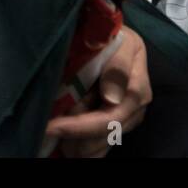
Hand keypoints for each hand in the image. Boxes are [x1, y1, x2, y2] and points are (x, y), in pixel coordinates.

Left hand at [43, 27, 151, 157]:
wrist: (115, 39)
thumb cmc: (114, 38)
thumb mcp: (120, 41)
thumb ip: (118, 66)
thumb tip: (112, 98)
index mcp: (137, 91)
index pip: (108, 120)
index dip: (79, 127)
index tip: (51, 126)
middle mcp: (135, 112)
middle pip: (100, 138)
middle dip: (73, 135)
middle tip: (49, 124)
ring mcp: (125, 122)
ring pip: (96, 147)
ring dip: (74, 142)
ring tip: (55, 125)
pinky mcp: (116, 128)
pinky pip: (96, 148)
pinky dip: (78, 145)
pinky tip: (65, 138)